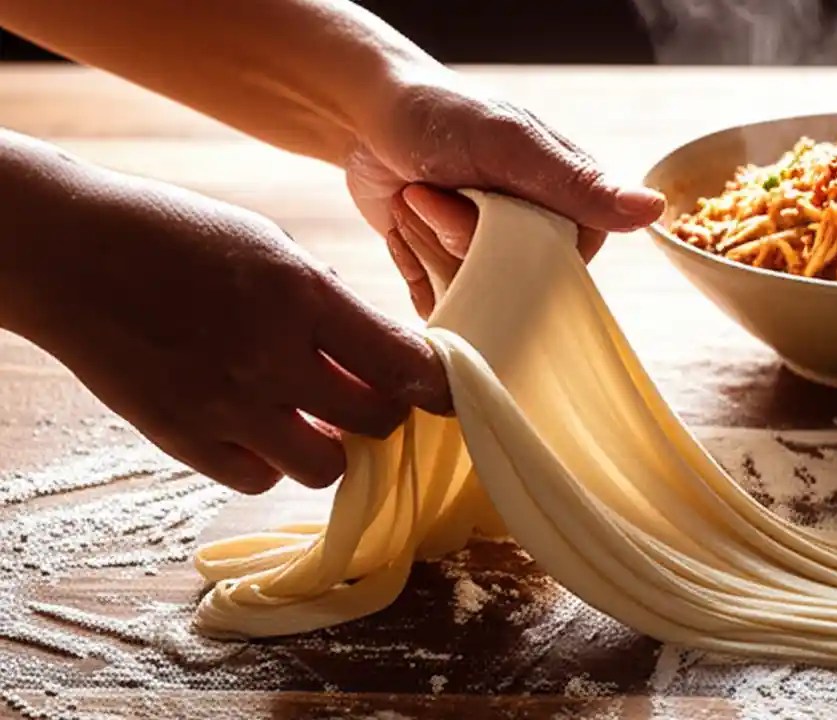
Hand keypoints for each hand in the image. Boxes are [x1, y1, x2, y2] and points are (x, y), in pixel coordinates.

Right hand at [4, 162, 448, 494]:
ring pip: (325, 467)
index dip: (436, 385)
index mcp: (301, 295)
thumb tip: (377, 346)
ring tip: (315, 419)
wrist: (69, 254)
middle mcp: (271, 356)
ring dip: (333, 447)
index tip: (445, 392)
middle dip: (386, 414)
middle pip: (375, 422)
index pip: (403, 363)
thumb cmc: (176, 235)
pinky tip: (260, 428)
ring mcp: (225, 405)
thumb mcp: (268, 244)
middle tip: (373, 400)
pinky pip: (259, 479)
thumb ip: (327, 299)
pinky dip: (271, 461)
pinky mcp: (182, 438)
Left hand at [343, 70, 665, 316]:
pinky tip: (403, 228)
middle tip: (426, 197)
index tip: (466, 196)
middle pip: (510, 289)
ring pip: (473, 300)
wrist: (364, 115)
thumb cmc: (441, 115)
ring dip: (427, 251)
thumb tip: (655, 210)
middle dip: (456, 246)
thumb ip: (579, 184)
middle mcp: (539, 236)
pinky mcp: (454, 276)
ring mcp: (495, 259)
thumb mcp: (511, 144)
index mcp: (570, 203)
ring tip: (414, 201)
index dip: (505, 246)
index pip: (559, 266)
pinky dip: (412, 268)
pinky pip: (441, 307)